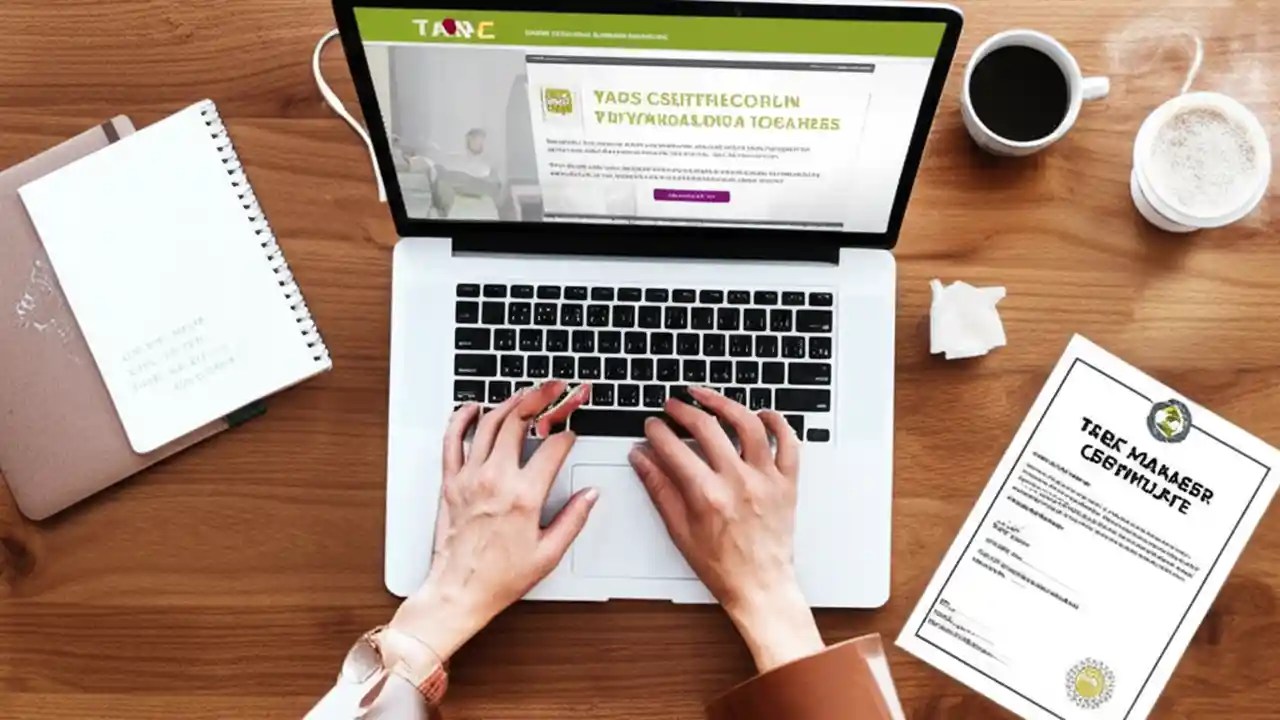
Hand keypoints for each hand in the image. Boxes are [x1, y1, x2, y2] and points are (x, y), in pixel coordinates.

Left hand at [389, 381, 594, 661]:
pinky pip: (453, 439)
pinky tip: (473, 407)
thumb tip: (590, 495)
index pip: (553, 447)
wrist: (459, 591)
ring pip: (490, 423)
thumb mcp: (549, 553)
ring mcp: (469, 478)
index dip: (568, 433)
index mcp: (524, 496)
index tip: (572, 432)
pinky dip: (462, 418)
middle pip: (519, 421)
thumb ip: (574, 519)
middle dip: (542, 398)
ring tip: (525, 393)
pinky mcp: (450, 482)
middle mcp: (495, 480)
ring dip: (510, 402)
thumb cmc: (500, 578)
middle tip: (555, 388)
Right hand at [629, 386, 823, 671]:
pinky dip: (777, 423)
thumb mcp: (678, 530)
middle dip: (684, 411)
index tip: (651, 425)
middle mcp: (738, 482)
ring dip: (725, 404)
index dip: (657, 431)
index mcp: (707, 496)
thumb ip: (659, 488)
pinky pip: (788, 443)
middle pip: (708, 428)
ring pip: (748, 424)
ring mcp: (766, 480)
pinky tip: (760, 414)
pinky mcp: (786, 483)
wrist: (760, 585)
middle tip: (672, 406)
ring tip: (708, 397)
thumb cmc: (721, 565)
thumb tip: (642, 459)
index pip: (674, 448)